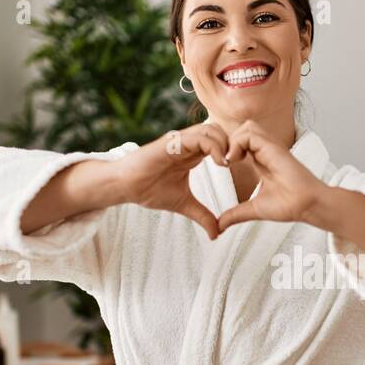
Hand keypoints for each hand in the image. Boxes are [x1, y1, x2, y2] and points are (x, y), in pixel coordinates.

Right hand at [123, 123, 229, 239]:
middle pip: (220, 130)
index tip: (238, 169)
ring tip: (226, 164)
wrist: (126, 186)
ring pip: (212, 129)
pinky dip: (214, 146)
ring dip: (224, 144)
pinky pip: (199, 137)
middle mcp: (188, 143)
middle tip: (235, 164)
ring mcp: (180, 140)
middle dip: (232, 145)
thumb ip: (203, 216)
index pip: (220, 141)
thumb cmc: (150, 190)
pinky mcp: (172, 142)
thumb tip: (216, 235)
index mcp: (193, 153)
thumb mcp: (184, 204)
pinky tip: (219, 163)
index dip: (232, 151)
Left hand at [216, 121, 327, 233]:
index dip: (229, 149)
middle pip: (244, 129)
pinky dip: (237, 143)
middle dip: (229, 141)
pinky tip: (235, 161)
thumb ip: (235, 214)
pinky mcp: (273, 148)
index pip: (242, 142)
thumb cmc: (288, 206)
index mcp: (261, 161)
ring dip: (233, 141)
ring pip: (246, 127)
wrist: (306, 205)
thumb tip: (220, 226)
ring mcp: (270, 148)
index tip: (224, 167)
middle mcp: (266, 151)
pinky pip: (249, 134)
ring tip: (230, 160)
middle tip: (225, 162)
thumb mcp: (254, 209)